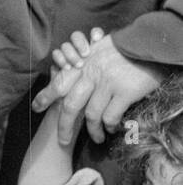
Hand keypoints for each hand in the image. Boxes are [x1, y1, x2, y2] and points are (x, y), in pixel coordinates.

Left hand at [31, 32, 162, 145]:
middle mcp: (90, 75)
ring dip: (92, 131)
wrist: (148, 44)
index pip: (59, 83)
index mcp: (83, 66)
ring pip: (91, 115)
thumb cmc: (124, 48)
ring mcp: (107, 84)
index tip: (35, 108)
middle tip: (63, 140)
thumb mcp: (98, 51)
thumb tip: (77, 79)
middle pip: (70, 105)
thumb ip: (87, 66)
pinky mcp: (124, 92)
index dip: (46, 96)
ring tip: (96, 139)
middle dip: (63, 126)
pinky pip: (111, 116)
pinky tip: (112, 129)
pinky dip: (109, 126)